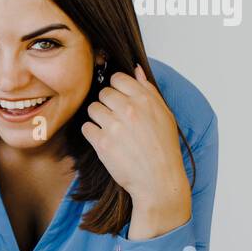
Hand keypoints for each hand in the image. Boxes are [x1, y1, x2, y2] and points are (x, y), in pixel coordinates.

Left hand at [81, 65, 191, 236]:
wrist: (158, 180)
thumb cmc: (163, 148)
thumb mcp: (164, 115)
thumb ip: (148, 91)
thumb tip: (137, 70)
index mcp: (145, 100)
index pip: (118, 78)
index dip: (117, 88)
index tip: (120, 99)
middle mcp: (129, 110)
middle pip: (103, 93)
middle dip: (107, 104)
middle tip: (117, 119)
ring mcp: (114, 126)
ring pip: (93, 109)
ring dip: (98, 118)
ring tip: (112, 130)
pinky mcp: (102, 143)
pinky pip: (86, 128)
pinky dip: (93, 134)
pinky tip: (105, 141)